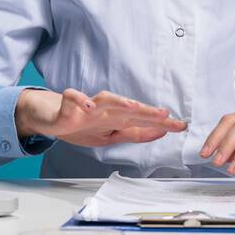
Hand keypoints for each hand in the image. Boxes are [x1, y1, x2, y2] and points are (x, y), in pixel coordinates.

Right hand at [15, 88, 187, 147]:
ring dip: (119, 102)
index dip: (162, 123)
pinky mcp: (68, 104)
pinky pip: (73, 98)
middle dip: (148, 112)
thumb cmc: (82, 125)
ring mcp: (87, 106)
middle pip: (129, 109)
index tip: (182, 126)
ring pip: (105, 100)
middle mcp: (105, 110)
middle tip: (166, 115)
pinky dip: (80, 100)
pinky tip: (87, 106)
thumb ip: (136, 133)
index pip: (143, 120)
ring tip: (133, 106)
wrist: (52, 117)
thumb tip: (161, 131)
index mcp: (116, 119)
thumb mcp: (111, 135)